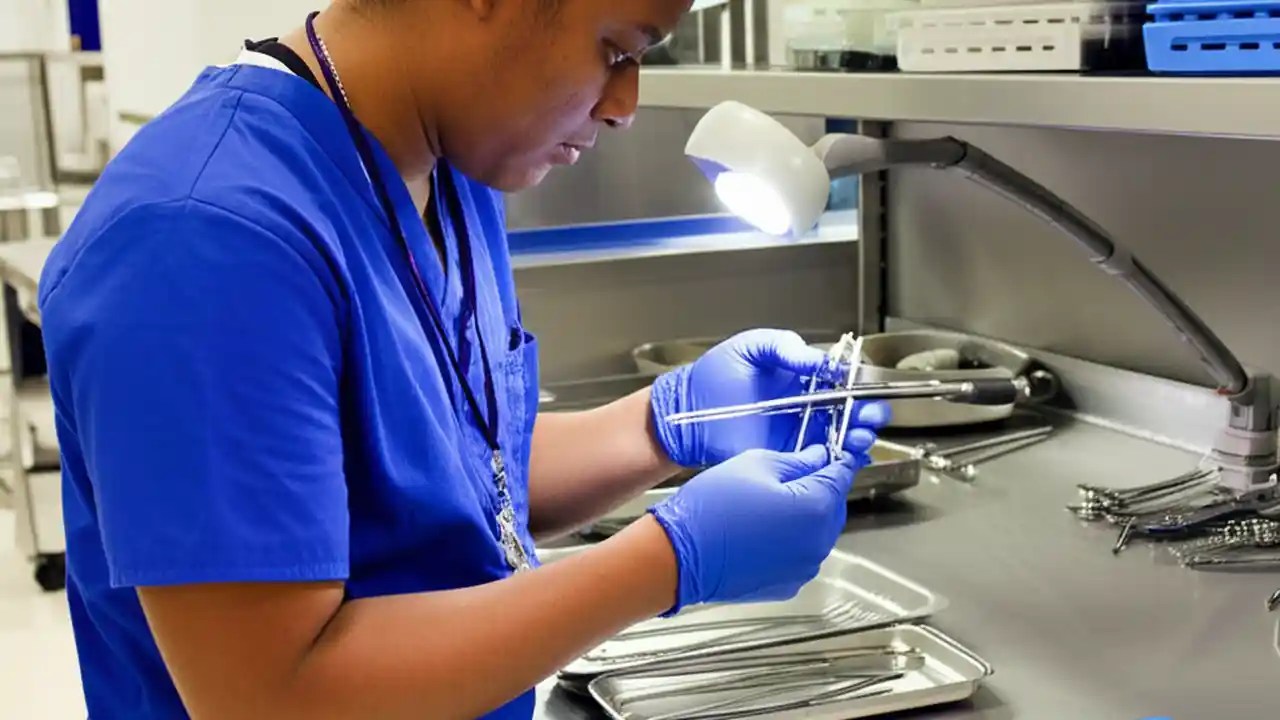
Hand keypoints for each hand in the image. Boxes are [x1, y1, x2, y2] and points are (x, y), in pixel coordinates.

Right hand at [649, 446, 861, 611]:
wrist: (680, 556)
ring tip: (769, 505)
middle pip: (833, 505)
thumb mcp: (756, 465)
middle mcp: (819, 542)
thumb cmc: (712, 508)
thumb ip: (797, 461)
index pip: (841, 474)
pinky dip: (791, 541)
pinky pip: (801, 554)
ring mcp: (805, 567)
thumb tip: (818, 457)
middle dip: (819, 487)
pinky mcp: (788, 584)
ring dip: (805, 516)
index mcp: (816, 507)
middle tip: (791, 474)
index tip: (830, 451)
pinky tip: (762, 531)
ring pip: (818, 531)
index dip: (837, 458)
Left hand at [651, 329, 889, 467]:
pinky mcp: (787, 455)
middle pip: (848, 410)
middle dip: (866, 413)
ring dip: (857, 436)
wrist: (687, 411)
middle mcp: (805, 404)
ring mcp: (798, 431)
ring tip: (860, 435)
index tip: (862, 387)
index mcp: (801, 375)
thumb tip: (820, 360)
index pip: (840, 378)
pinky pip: (820, 459)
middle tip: (870, 415)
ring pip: (840, 436)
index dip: (857, 383)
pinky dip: (838, 459)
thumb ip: (784, 347)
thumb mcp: (750, 347)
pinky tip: (847, 454)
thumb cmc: (713, 375)